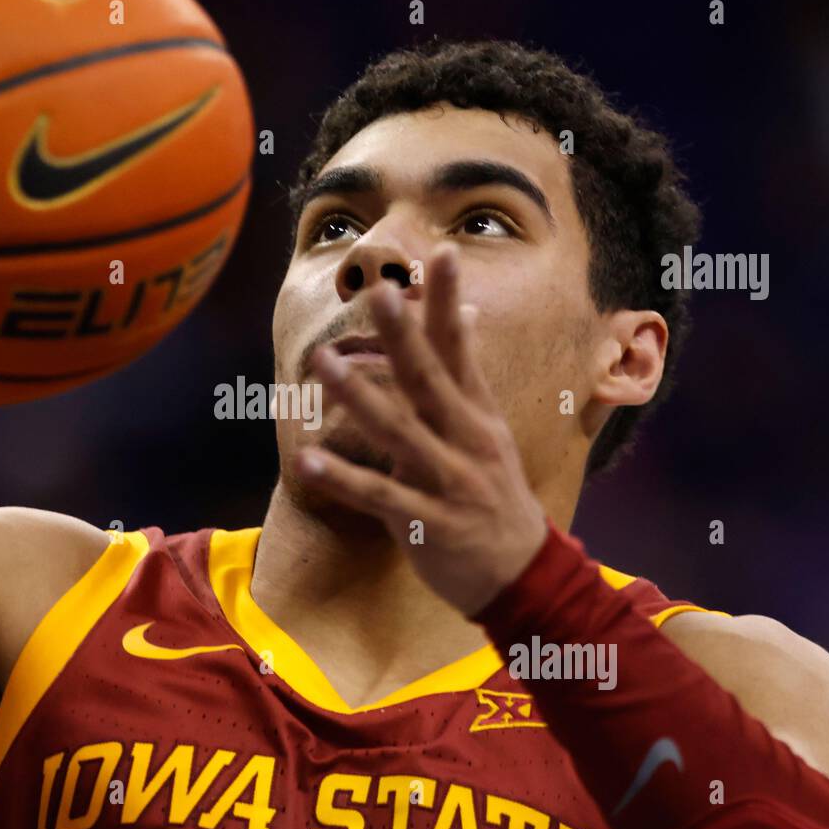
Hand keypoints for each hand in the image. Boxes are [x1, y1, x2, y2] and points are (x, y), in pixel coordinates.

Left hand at [296, 243, 549, 616]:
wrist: (522, 576)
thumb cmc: (493, 496)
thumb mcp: (490, 432)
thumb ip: (467, 376)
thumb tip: (464, 315)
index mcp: (478, 416)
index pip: (462, 349)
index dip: (449, 303)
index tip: (442, 253)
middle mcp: (466, 441)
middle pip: (432, 381)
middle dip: (406, 336)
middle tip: (379, 292)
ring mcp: (449, 483)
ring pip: (401, 433)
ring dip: (359, 397)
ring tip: (321, 363)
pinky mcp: (428, 524)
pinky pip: (380, 496)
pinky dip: (343, 478)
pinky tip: (306, 458)